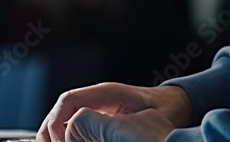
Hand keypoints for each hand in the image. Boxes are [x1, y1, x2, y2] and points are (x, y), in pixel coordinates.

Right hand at [37, 83, 192, 141]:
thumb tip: (95, 128)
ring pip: (65, 116)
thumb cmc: (168, 110)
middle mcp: (99, 97)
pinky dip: (67, 135)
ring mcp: (99, 105)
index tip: (59, 141)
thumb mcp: (144, 120)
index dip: (58, 121)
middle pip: (62, 108)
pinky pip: (75, 123)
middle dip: (51, 130)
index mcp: (108, 93)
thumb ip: (119, 125)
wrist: (179, 104)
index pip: (69, 100)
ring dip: (56, 133)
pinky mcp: (101, 116)